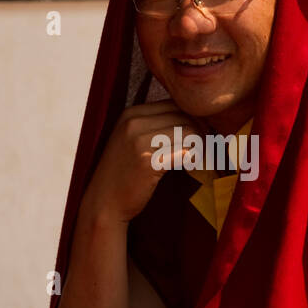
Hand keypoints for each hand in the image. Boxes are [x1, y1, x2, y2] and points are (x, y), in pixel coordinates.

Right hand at [81, 101, 199, 224]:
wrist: (103, 203)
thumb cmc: (123, 175)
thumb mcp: (132, 141)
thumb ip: (156, 127)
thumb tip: (194, 119)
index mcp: (130, 113)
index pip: (174, 103)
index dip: (192, 118)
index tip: (200, 135)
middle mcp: (133, 122)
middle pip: (183, 115)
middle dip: (199, 131)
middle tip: (204, 148)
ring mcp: (139, 140)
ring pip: (188, 131)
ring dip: (199, 145)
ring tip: (197, 158)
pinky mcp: (147, 160)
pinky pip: (185, 150)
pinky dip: (194, 158)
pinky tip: (191, 167)